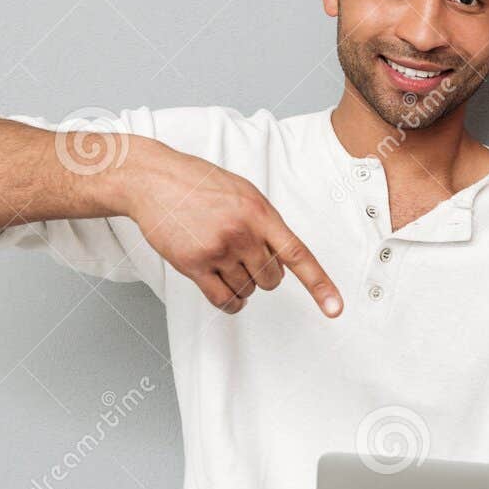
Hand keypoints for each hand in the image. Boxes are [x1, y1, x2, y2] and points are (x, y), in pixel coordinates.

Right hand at [121, 138, 340, 315]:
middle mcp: (242, 233)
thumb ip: (265, 222)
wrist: (153, 180)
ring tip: (226, 261)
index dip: (319, 285)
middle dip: (264, 274)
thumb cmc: (198, 184)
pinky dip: (231, 303)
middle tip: (246, 257)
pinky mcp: (194, 264)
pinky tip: (228, 294)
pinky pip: (224, 300)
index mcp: (260, 213)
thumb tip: (283, 256)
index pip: (298, 255)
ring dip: (243, 285)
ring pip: (248, 290)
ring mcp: (218, 249)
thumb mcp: (243, 192)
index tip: (335, 308)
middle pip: (272, 279)